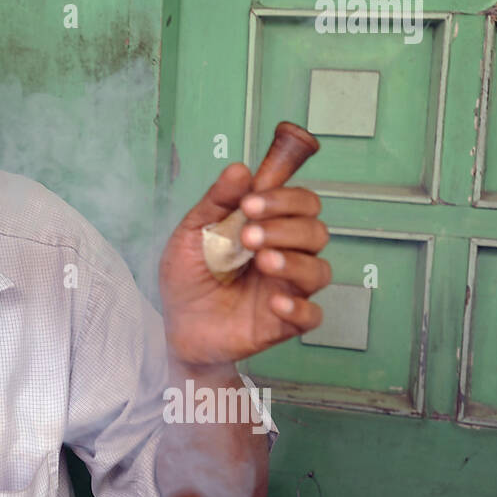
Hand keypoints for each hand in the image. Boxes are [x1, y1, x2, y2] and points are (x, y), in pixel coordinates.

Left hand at [158, 162, 330, 366]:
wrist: (177, 327)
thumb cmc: (188, 277)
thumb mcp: (192, 234)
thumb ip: (216, 202)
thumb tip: (238, 169)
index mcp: (269, 227)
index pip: (300, 202)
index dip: (283, 197)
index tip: (250, 202)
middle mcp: (286, 255)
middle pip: (315, 231)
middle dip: (286, 227)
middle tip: (248, 235)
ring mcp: (287, 289)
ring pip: (319, 270)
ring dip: (295, 261)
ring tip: (262, 261)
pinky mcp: (284, 323)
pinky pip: (312, 315)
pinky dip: (299, 307)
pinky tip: (275, 302)